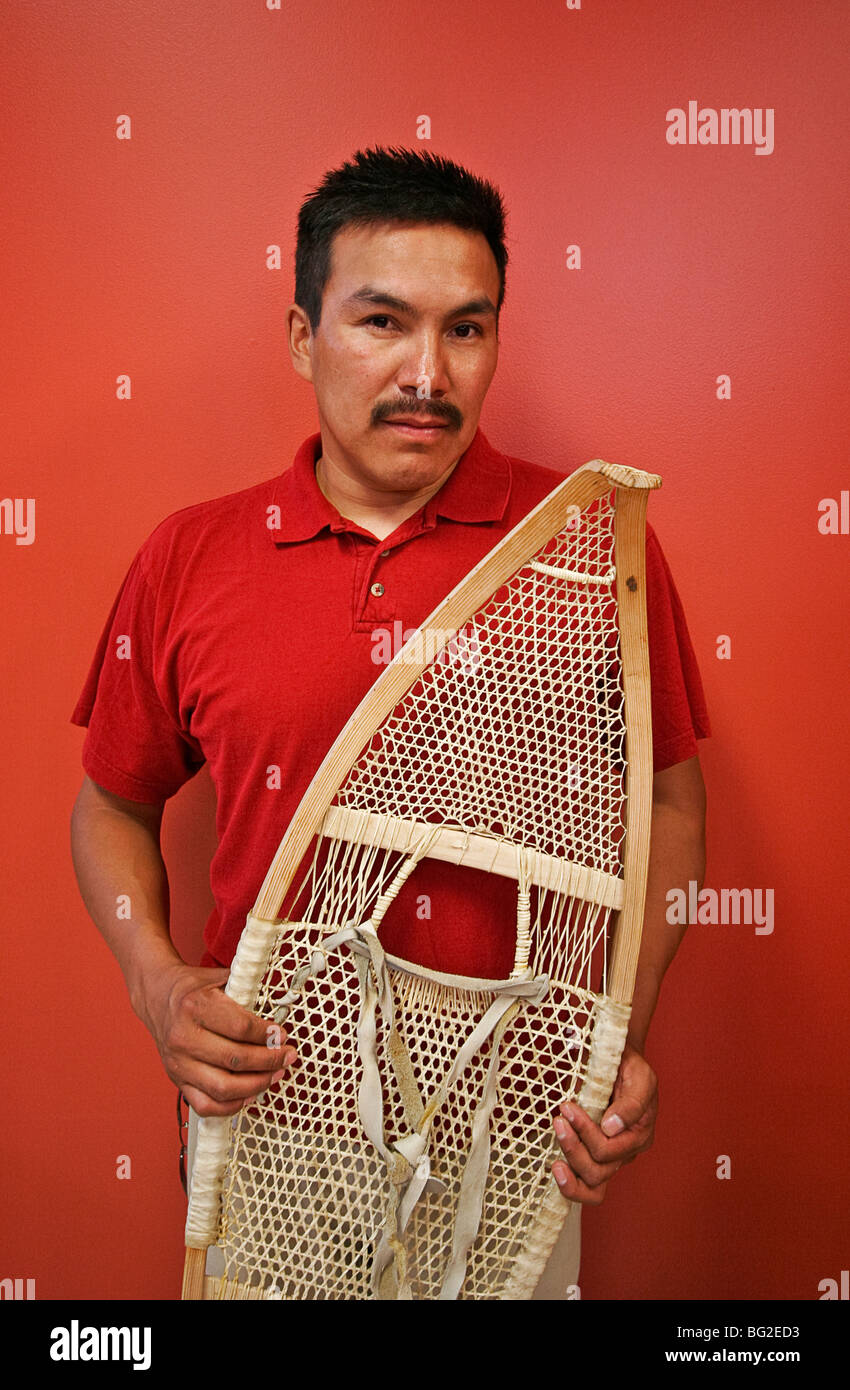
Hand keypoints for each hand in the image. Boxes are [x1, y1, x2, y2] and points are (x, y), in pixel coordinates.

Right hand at [137, 961, 297, 1116]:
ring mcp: (178, 1062)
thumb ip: (247, 991)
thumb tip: (281, 1007)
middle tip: (287, 1056)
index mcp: (195, 1007)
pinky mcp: (177, 1080)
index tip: (282, 1035)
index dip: (267, 1035)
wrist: (156, 996)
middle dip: (269, 1061)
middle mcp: (183, 1037)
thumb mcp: (219, 978)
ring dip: (256, 1085)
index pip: (241, 1028)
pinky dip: (231, 1106)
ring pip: (223, 1087)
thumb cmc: (192, 988)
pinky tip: (249, 1094)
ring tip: (275, 1075)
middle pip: (235, 1059)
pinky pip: (205, 1105)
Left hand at [551, 1043, 657, 1204]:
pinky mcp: (594, 1156)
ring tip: (554, 1152)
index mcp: (639, 1135)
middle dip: (574, 1149)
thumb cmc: (630, 1067)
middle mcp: (625, 1151)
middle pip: (598, 1171)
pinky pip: (585, 1184)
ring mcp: (610, 1157)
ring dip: (570, 1168)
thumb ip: (631, 1103)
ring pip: (592, 1183)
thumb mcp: (640, 1076)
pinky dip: (570, 1185)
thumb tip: (612, 1128)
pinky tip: (556, 1171)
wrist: (619, 1060)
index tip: (567, 1107)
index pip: (608, 1149)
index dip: (585, 1132)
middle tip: (558, 1121)